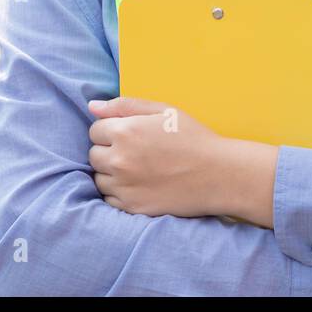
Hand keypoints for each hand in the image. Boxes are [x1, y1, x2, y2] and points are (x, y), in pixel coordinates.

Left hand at [88, 96, 229, 217]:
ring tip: (140, 169)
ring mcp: (124, 186)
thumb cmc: (194, 138)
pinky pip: (110, 199)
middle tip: (137, 152)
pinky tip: (142, 185)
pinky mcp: (131, 207)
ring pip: (100, 178)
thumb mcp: (164, 111)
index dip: (113, 130)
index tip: (132, 135)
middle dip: (110, 151)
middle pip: (94, 154)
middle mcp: (119, 160)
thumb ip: (126, 105)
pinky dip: (120, 192)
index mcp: (126, 131)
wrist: (218, 174)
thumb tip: (93, 106)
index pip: (95, 130)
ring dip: (113, 173)